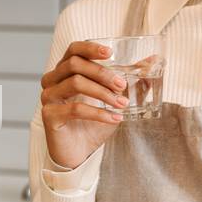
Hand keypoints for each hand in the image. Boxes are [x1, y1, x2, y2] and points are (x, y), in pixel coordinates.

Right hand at [40, 41, 128, 168]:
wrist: (80, 153)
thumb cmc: (93, 124)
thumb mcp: (114, 99)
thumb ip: (130, 80)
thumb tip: (153, 60)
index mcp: (65, 71)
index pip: (73, 50)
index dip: (90, 48)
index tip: (110, 53)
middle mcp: (52, 80)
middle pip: (75, 64)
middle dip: (102, 73)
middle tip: (122, 86)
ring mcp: (48, 97)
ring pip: (75, 83)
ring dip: (103, 93)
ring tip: (122, 104)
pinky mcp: (49, 115)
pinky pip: (75, 108)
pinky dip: (98, 113)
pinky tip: (114, 118)